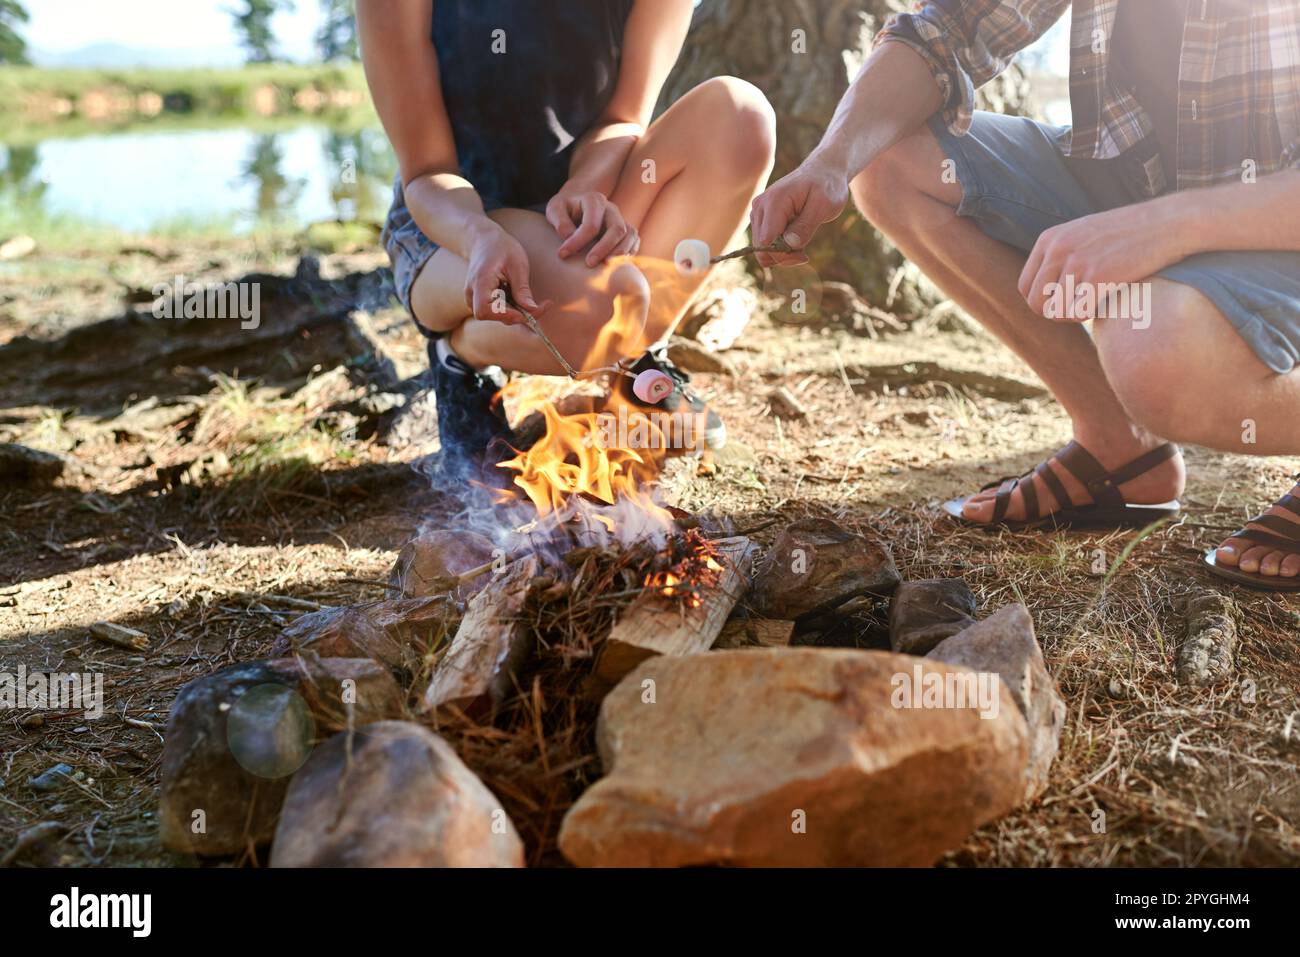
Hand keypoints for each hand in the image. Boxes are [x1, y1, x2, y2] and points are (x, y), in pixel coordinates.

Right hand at [464, 225, 549, 324]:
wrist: (485, 240)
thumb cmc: (501, 247)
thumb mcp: (517, 265)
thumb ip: (522, 289)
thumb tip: (532, 310)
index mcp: (480, 282)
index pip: (485, 310)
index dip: (506, 315)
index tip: (529, 310)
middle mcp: (472, 293)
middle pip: (493, 315)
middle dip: (518, 314)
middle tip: (543, 305)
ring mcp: (473, 297)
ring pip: (496, 315)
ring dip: (516, 310)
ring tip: (526, 292)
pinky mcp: (480, 300)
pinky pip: (496, 310)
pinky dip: (511, 307)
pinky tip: (517, 293)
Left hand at [546, 188, 639, 266]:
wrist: (576, 208)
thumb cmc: (565, 210)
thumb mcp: (554, 209)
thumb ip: (559, 220)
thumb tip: (568, 236)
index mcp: (594, 201)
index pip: (591, 224)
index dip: (577, 241)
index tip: (562, 254)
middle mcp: (611, 209)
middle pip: (617, 229)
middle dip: (603, 248)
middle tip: (589, 264)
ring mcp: (621, 220)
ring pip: (630, 235)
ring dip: (619, 253)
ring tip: (604, 266)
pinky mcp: (626, 232)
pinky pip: (634, 242)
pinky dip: (627, 254)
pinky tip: (613, 264)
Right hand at [750, 158, 849, 265]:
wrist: (823, 172)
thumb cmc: (826, 186)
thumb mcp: (823, 205)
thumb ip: (806, 226)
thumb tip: (790, 245)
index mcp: (774, 201)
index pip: (767, 241)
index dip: (784, 255)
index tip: (804, 256)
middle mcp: (760, 207)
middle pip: (762, 248)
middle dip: (784, 257)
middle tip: (805, 255)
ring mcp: (758, 212)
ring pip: (762, 248)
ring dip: (782, 253)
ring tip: (802, 244)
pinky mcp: (761, 218)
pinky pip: (765, 243)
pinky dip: (780, 248)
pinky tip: (795, 240)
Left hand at [1019, 204, 1185, 320]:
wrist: (1168, 223)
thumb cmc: (1127, 234)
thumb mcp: (1082, 234)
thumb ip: (1059, 255)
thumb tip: (1040, 293)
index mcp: (1049, 239)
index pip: (1026, 287)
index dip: (1044, 301)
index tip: (1067, 299)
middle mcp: (1057, 249)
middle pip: (1035, 303)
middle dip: (1055, 312)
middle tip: (1080, 305)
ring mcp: (1076, 261)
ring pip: (1055, 312)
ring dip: (1073, 315)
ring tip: (1094, 302)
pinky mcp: (1098, 276)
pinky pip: (1076, 314)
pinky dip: (1088, 316)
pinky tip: (1104, 302)